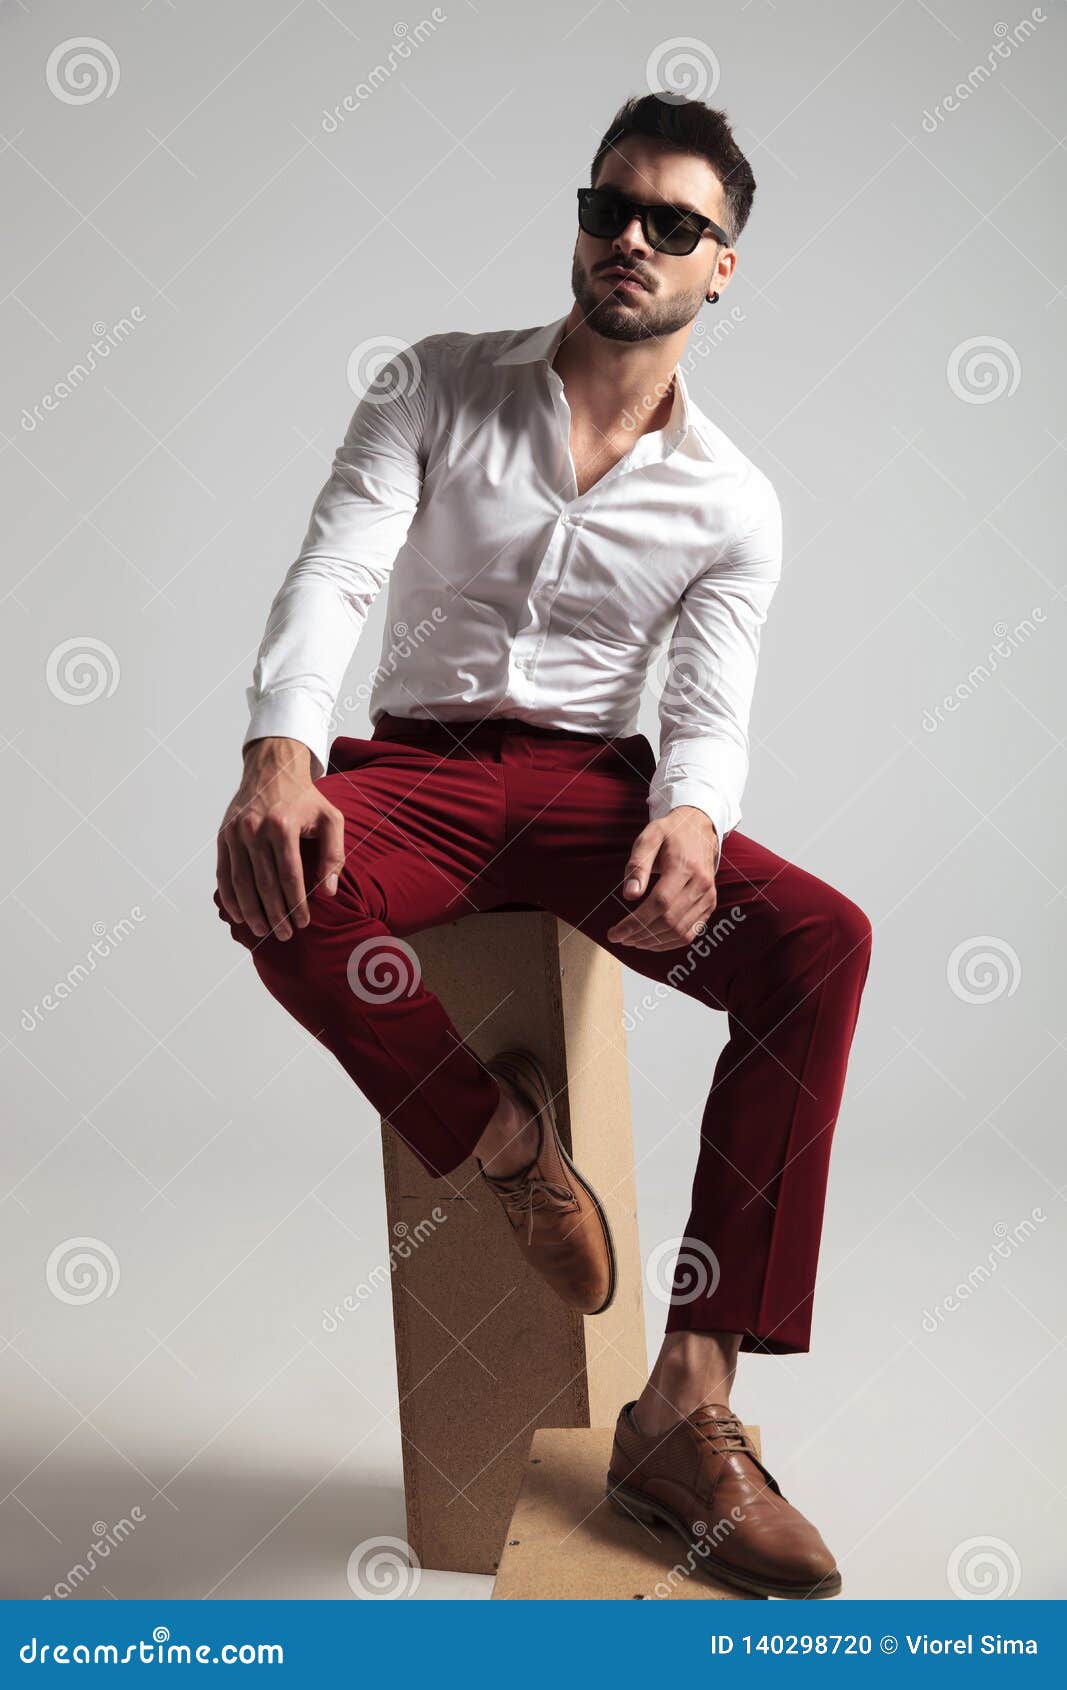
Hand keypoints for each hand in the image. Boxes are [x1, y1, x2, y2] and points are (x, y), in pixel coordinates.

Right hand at [215, 737, 344, 940]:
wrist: (272, 768)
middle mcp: (255, 829)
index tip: (304, 922)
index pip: (290, 876)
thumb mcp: (331, 819)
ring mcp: (235, 832)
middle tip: (286, 934)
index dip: (296, 904)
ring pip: (241, 882)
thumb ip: (334, 855)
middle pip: (265, 884)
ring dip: (251, 911)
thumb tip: (328, 892)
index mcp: (282, 825)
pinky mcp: (223, 835)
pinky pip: (224, 873)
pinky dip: (230, 897)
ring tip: (263, 931)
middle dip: (275, 914)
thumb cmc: (305, 797)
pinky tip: (239, 915)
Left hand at [606, 806, 718, 950]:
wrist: (699, 829)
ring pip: (680, 932)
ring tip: (631, 940)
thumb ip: (637, 866)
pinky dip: (669, 943)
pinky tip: (651, 941)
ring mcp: (708, 897)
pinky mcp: (709, 905)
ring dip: (653, 942)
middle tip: (620, 937)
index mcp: (685, 866)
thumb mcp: (649, 838)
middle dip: (641, 934)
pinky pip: (690, 933)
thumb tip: (629, 895)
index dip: (636, 922)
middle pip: (669, 921)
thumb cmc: (670, 834)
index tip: (615, 932)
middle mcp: (701, 884)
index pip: (660, 903)